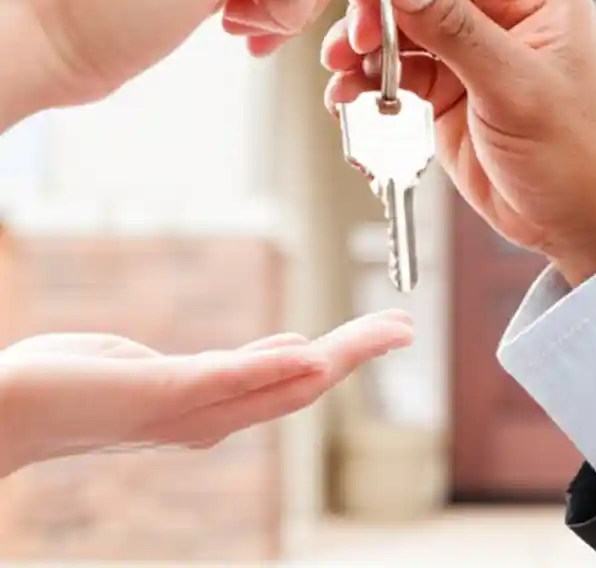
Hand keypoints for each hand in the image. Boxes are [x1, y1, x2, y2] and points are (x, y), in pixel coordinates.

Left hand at [0, 310, 411, 475]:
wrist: (2, 413)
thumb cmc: (73, 389)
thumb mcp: (166, 371)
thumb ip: (229, 367)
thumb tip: (290, 347)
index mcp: (217, 407)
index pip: (298, 379)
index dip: (352, 354)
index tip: (392, 330)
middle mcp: (212, 418)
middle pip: (305, 385)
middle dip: (360, 354)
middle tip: (405, 328)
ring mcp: (188, 410)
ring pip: (279, 384)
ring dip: (338, 357)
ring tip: (381, 332)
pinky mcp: (158, 394)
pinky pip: (227, 380)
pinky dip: (273, 367)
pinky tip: (308, 350)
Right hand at [322, 0, 595, 284]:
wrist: (586, 225)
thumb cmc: (581, 157)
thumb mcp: (517, 90)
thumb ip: (455, 30)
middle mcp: (503, 6)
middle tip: (356, 38)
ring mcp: (474, 45)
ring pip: (400, 17)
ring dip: (365, 41)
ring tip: (345, 71)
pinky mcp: (450, 84)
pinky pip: (397, 63)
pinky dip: (368, 76)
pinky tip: (350, 96)